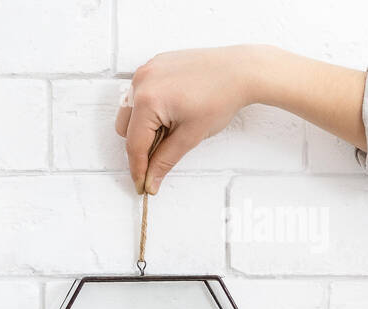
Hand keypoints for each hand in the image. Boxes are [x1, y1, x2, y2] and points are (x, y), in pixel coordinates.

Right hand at [116, 44, 274, 193]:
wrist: (242, 70)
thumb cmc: (222, 97)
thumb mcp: (190, 136)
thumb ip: (164, 161)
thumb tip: (150, 181)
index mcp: (147, 100)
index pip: (134, 144)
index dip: (139, 168)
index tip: (142, 184)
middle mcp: (141, 82)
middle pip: (125, 128)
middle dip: (142, 142)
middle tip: (168, 144)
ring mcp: (147, 70)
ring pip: (131, 110)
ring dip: (144, 124)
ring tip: (173, 123)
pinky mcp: (155, 64)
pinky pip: (141, 93)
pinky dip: (151, 106)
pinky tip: (174, 107)